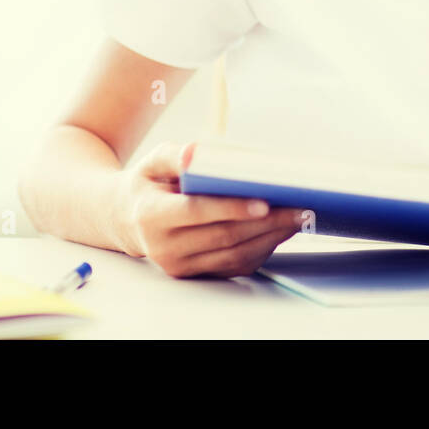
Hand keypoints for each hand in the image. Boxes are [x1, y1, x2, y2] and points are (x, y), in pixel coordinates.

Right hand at [116, 141, 306, 277]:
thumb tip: (195, 154)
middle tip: (298, 207)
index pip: (197, 212)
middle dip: (265, 222)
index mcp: (152, 215)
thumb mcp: (154, 161)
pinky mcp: (197, 275)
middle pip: (223, 236)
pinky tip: (283, 230)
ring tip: (298, 217)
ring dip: (271, 237)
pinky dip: (263, 248)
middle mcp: (164, 248)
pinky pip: (236, 265)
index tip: (265, 202)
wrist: (130, 219)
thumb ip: (176, 155)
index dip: (232, 208)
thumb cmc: (151, 182)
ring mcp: (180, 266)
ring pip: (234, 255)